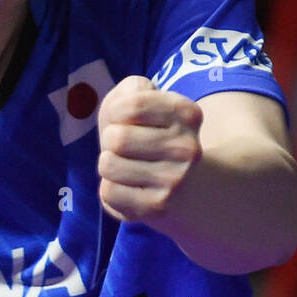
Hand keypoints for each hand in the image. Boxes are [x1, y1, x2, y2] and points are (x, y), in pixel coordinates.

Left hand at [96, 75, 203, 226]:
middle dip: (110, 139)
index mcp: (187, 114)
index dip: (115, 112)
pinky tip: (130, 186)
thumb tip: (124, 102)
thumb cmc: (152, 133)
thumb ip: (132, 88)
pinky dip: (110, 188)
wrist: (185, 186)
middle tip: (126, 147)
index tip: (127, 120)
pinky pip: (108, 192)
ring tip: (127, 166)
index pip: (129, 106)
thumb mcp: (146, 99)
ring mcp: (176, 180)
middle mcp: (188, 148)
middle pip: (116, 137)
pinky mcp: (159, 207)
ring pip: (108, 164)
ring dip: (108, 164)